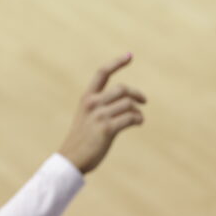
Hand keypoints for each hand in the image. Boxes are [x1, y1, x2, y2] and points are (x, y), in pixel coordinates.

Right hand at [58, 54, 145, 173]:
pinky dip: (138, 119)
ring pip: (128, 104)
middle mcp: (92, 103)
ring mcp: (99, 116)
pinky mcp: (107, 129)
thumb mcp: (87, 117)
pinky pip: (130, 117)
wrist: (71, 159)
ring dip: (137, 111)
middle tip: (144, 101)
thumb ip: (101, 106)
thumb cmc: (82, 140)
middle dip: (136, 94)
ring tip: (138, 119)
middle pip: (122, 89)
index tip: (130, 56)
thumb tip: (128, 101)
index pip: (102, 73)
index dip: (117, 63)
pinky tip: (138, 123)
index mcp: (86, 98)